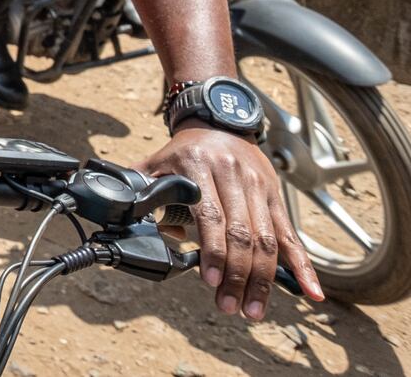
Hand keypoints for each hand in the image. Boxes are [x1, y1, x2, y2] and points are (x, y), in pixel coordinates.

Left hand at [144, 125, 322, 317]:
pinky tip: (310, 291)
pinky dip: (302, 265)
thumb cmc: (183, 151)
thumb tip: (120, 218)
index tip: (210, 281)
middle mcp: (233, 176)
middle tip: (230, 307)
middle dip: (238, 275)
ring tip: (253, 309)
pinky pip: (290, 235)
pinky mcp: (276, 196)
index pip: (211, 216)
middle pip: (242, 234)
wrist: (218, 121)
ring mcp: (259, 186)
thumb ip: (139, 191)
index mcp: (198, 167)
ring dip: (263, 279)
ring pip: (267, 239)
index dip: (213, 251)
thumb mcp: (157, 163)